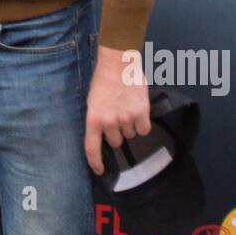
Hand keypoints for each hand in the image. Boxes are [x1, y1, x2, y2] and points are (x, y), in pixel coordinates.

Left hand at [84, 44, 152, 175]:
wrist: (118, 63)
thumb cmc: (103, 80)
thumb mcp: (93, 101)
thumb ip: (98, 119)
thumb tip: (103, 136)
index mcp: (93, 119)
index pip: (92, 148)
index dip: (95, 163)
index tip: (100, 171)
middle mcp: (109, 122)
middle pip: (116, 142)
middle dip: (117, 133)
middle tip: (117, 117)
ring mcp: (125, 119)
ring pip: (130, 135)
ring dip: (130, 126)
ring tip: (127, 108)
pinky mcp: (141, 113)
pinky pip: (143, 130)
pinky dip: (142, 124)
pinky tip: (138, 110)